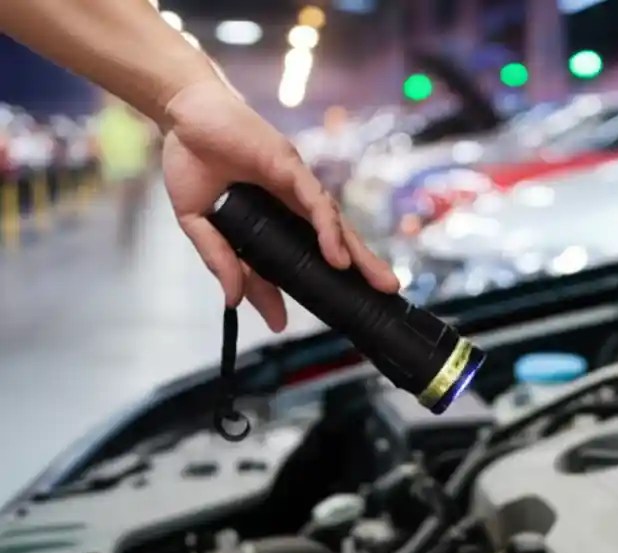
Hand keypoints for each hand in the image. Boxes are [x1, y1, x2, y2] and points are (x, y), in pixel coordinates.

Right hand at [161, 79, 399, 330]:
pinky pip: (315, 202)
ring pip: (333, 225)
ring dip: (355, 255)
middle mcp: (291, 203)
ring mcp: (294, 185)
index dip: (292, 288)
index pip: (292, 259)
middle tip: (382, 295)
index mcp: (272, 217)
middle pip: (332, 242)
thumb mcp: (198, 222)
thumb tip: (233, 301)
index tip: (282, 322)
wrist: (183, 113)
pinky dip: (328, 229)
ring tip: (375, 282)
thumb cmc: (193, 159)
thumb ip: (219, 259)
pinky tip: (337, 256)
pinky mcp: (290, 167)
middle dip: (359, 269)